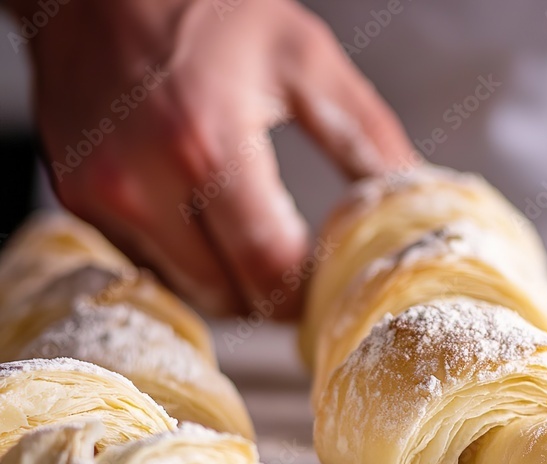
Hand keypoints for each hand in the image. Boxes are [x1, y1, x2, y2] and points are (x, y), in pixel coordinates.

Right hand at [20, 0, 412, 316]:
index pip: (269, 270)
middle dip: (275, 296)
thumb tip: (414, 198)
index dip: (308, 295)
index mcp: (206, 145)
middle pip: (229, 296)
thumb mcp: (303, 58)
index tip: (331, 289)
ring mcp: (102, 197)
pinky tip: (205, 221)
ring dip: (232, 284)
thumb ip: (366, 137)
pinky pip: (149, 265)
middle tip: (303, 272)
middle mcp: (142, 182)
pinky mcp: (78, 202)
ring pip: (188, 291)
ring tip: (258, 243)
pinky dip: (187, 261)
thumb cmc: (203, 6)